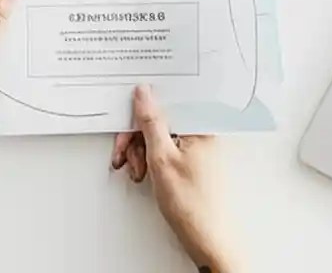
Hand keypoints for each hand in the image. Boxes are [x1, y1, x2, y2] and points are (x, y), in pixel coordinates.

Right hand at [112, 86, 238, 271]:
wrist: (206, 237)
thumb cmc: (192, 204)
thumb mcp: (162, 158)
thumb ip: (151, 122)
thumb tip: (144, 95)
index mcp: (201, 126)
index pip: (166, 104)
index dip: (141, 115)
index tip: (127, 127)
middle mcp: (203, 133)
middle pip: (160, 121)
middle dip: (137, 138)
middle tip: (126, 154)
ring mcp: (198, 147)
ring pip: (160, 137)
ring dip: (142, 152)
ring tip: (139, 170)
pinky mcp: (193, 160)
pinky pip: (166, 149)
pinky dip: (151, 159)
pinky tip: (147, 172)